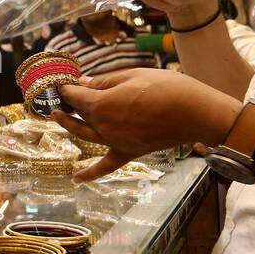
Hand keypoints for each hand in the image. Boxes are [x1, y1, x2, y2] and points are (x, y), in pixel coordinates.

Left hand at [52, 69, 239, 181]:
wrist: (196, 113)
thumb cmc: (168, 88)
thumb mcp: (133, 75)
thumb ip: (105, 81)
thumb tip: (85, 83)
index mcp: (102, 104)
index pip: (75, 95)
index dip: (66, 88)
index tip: (62, 82)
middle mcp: (103, 126)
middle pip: (79, 114)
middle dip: (68, 103)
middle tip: (62, 95)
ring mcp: (114, 141)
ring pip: (84, 135)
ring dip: (69, 126)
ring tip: (57, 117)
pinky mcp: (128, 151)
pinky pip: (105, 165)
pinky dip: (89, 173)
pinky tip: (75, 178)